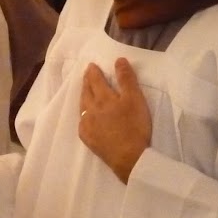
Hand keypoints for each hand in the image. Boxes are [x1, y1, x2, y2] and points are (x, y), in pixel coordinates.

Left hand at [79, 58, 150, 182]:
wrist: (129, 158)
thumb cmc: (134, 126)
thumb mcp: (135, 99)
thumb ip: (126, 79)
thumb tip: (118, 60)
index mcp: (103, 98)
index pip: (95, 80)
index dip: (93, 72)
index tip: (91, 66)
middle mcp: (91, 110)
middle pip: (86, 92)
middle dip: (86, 82)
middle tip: (86, 75)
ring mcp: (87, 125)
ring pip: (82, 107)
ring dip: (83, 96)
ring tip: (85, 92)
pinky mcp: (88, 139)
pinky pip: (82, 122)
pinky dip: (83, 114)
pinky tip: (86, 117)